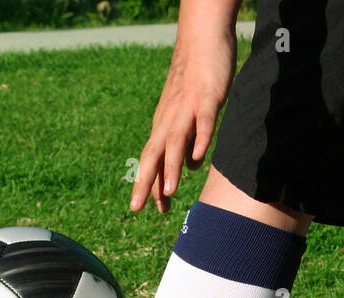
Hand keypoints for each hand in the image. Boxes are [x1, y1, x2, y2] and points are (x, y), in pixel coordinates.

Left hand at [131, 15, 237, 213]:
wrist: (202, 42)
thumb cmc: (196, 82)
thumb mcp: (190, 116)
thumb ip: (189, 141)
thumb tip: (190, 166)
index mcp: (164, 126)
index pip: (153, 161)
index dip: (150, 185)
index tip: (150, 209)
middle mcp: (170, 120)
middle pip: (154, 155)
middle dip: (145, 183)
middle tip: (137, 208)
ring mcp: (188, 109)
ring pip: (175, 142)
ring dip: (171, 168)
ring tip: (169, 192)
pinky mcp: (207, 98)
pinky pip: (203, 122)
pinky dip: (200, 141)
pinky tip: (198, 159)